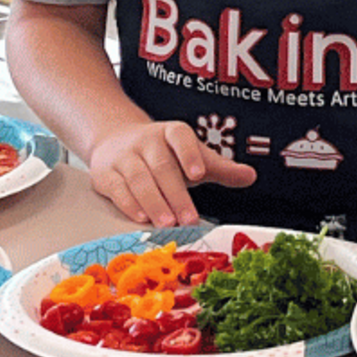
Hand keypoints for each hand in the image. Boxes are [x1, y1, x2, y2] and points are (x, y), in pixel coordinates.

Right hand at [84, 119, 255, 227]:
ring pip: (139, 179)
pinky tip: (141, 218)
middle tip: (188, 219)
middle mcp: (146, 141)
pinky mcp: (106, 174)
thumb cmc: (163, 155)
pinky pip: (117, 188)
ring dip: (153, 203)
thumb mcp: (193, 157)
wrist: (116, 141)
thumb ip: (220, 168)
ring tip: (166, 224)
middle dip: (175, 194)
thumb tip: (251, 176)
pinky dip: (129, 204)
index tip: (199, 174)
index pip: (180, 137)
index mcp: (171, 133)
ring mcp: (124, 156)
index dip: (189, 154)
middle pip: (161, 166)